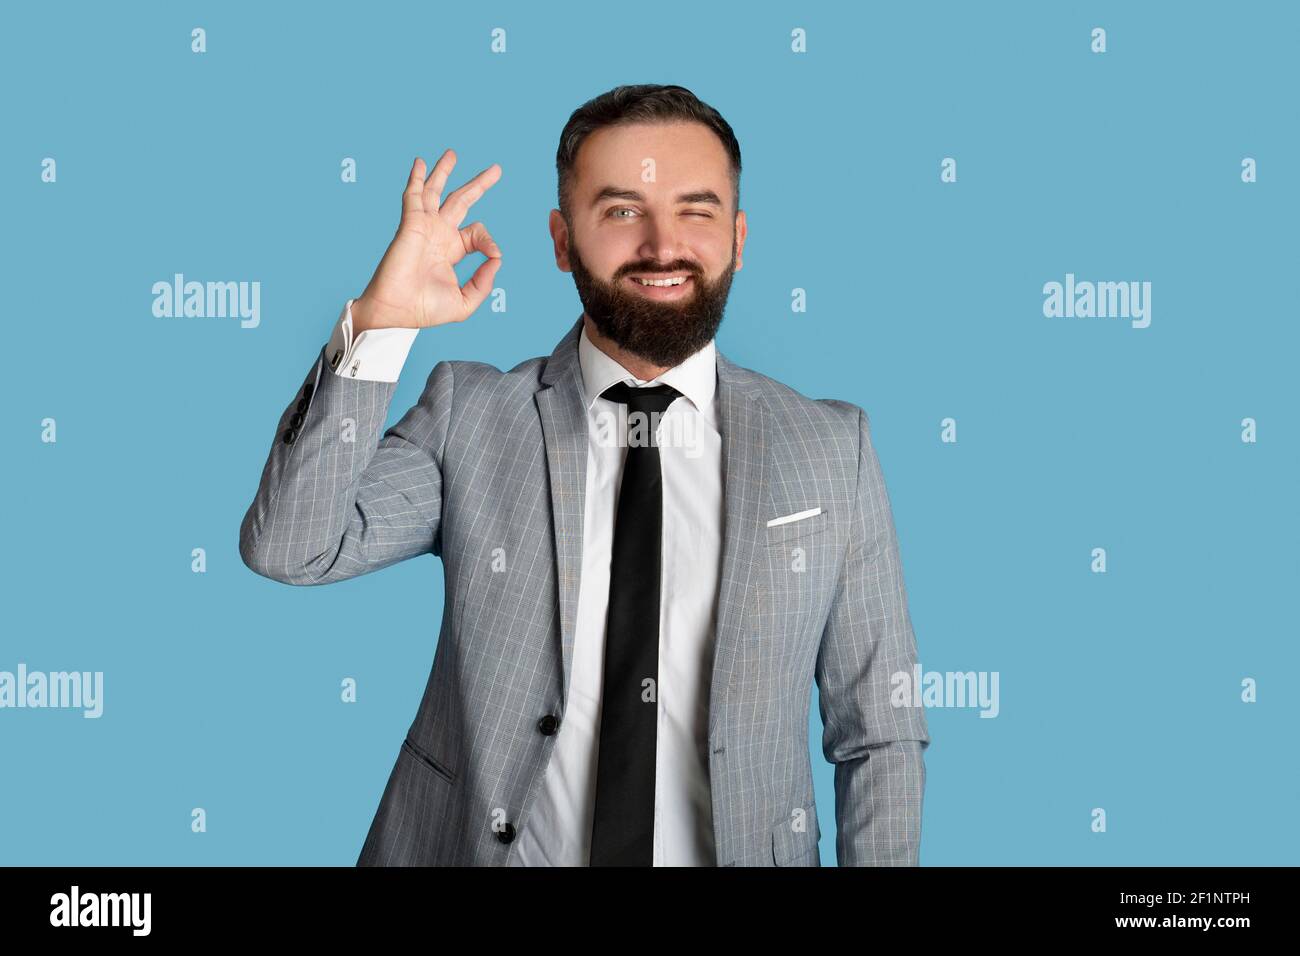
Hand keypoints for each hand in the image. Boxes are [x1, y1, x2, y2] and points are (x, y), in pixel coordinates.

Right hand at [352, 151, 502, 331]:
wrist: (397, 311)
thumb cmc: (425, 310)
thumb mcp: (465, 301)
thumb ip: (484, 282)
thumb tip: (498, 258)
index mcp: (451, 250)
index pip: (476, 231)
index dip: (489, 240)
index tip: (493, 254)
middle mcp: (438, 234)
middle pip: (461, 201)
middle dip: (478, 184)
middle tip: (496, 169)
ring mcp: (424, 227)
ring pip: (437, 191)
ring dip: (444, 171)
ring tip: (453, 153)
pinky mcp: (411, 224)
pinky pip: (414, 196)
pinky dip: (417, 179)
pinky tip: (420, 163)